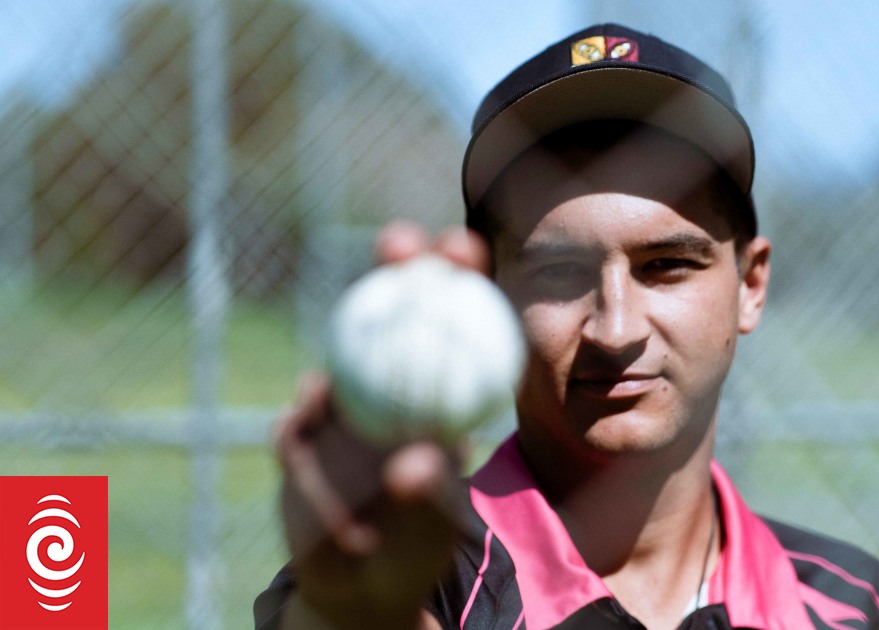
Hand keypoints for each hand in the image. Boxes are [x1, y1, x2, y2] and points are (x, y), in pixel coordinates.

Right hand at [274, 223, 490, 627]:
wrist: (360, 586)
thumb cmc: (413, 550)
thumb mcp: (428, 528)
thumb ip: (425, 496)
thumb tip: (415, 458)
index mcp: (436, 397)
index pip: (453, 322)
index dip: (455, 274)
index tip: (461, 244)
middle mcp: (389, 389)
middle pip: (393, 314)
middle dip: (395, 266)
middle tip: (398, 241)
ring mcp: (341, 411)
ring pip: (337, 361)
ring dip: (337, 353)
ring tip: (334, 379)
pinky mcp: (298, 442)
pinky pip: (294, 430)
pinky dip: (298, 426)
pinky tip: (300, 428)